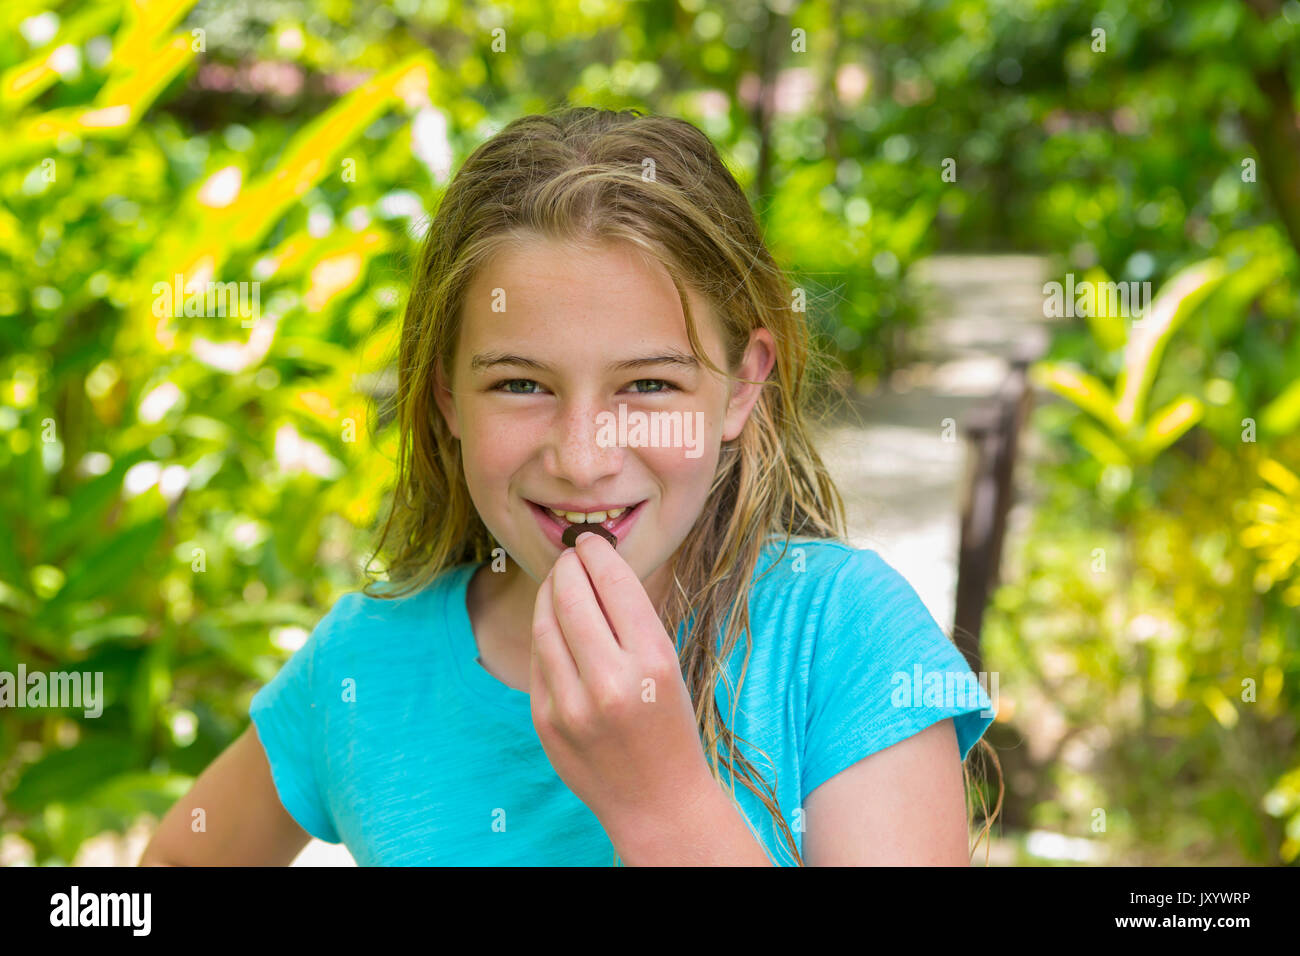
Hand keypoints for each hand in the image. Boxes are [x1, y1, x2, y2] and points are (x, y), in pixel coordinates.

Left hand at [529, 531, 712, 830]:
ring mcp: (571, 705)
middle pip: (570, 596)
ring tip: (557, 583)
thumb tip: (593, 563)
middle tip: (570, 556)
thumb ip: (631, 618)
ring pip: (544, 623)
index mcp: (653, 661)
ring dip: (547, 593)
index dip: (596, 552)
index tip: (591, 541)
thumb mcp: (667, 664)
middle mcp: (610, 682)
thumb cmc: (668, 723)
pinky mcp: (545, 720)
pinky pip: (536, 658)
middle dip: (567, 566)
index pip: (614, 583)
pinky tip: (553, 623)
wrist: (656, 800)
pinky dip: (543, 632)